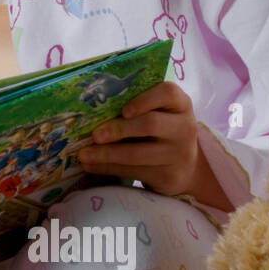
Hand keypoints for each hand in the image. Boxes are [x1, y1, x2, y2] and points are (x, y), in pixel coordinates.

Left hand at [75, 82, 220, 201]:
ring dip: (107, 154)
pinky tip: (91, 165)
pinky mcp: (167, 176)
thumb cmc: (161, 130)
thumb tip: (91, 108)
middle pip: (150, 124)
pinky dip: (108, 168)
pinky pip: (133, 171)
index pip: (168, 93)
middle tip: (94, 135)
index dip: (144, 100)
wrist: (185, 166)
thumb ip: (136, 106)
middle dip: (118, 129)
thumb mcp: (159, 113)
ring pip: (138, 154)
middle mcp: (184, 127)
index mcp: (180, 104)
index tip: (123, 110)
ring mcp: (178, 153)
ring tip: (83, 155)